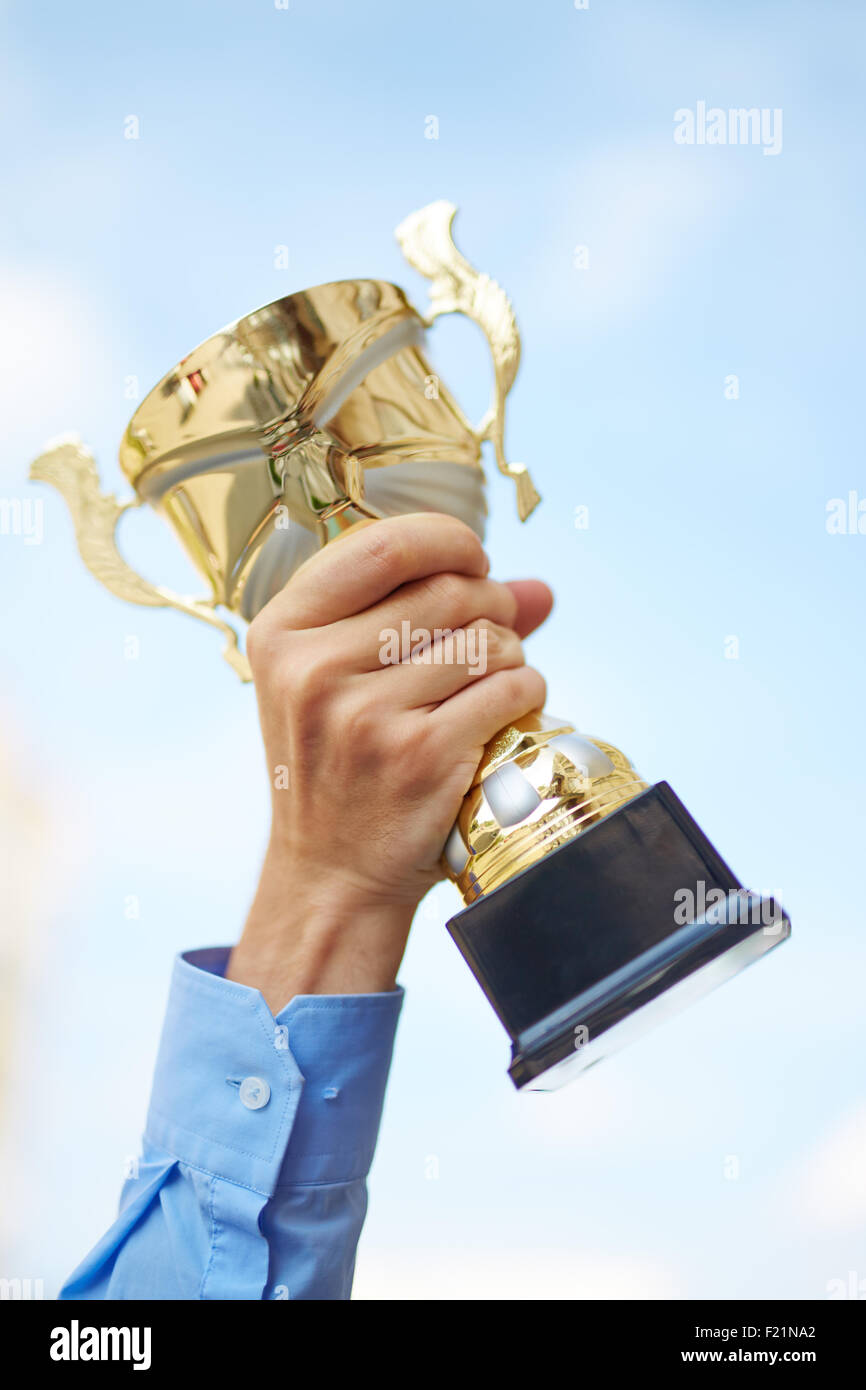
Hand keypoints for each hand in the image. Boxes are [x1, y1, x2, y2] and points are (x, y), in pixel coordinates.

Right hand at [227, 513, 551, 1007]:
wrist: (331, 875)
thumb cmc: (342, 767)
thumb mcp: (344, 681)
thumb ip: (428, 619)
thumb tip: (539, 589)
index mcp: (283, 633)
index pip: (383, 545)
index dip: (447, 541)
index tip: (472, 560)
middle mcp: (314, 669)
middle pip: (449, 591)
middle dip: (491, 605)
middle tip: (493, 635)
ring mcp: (366, 716)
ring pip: (488, 640)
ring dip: (512, 654)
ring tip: (493, 681)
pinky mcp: (421, 757)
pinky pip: (510, 689)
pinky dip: (527, 692)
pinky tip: (507, 712)